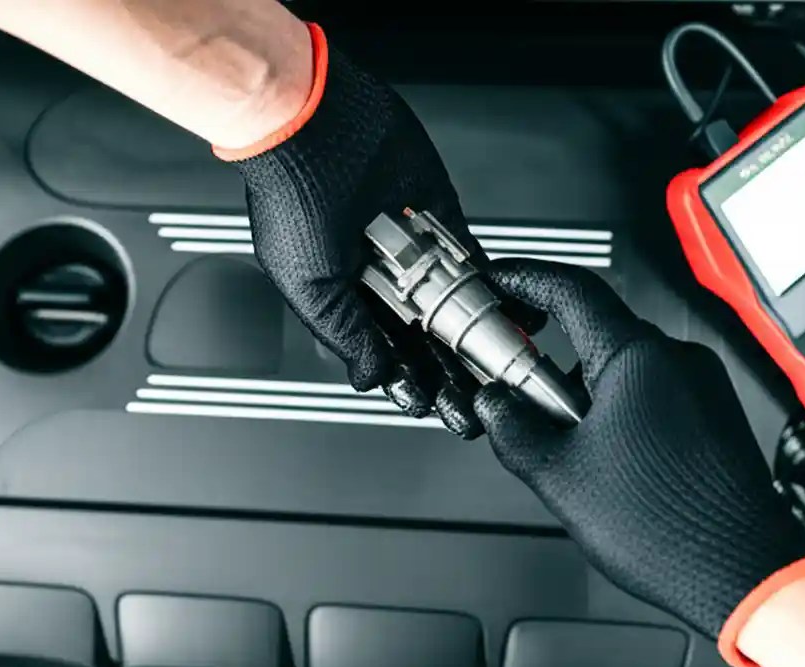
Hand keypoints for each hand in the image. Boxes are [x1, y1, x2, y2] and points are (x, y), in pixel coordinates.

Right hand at [227, 26, 523, 437]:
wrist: (313, 124)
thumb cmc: (291, 195)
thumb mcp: (309, 286)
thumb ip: (346, 335)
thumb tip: (371, 377)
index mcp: (340, 298)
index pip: (382, 355)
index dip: (409, 383)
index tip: (433, 405)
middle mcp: (380, 278)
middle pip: (424, 340)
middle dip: (449, 374)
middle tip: (476, 403)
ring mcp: (414, 251)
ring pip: (453, 307)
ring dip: (476, 338)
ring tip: (500, 368)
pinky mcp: (441, 220)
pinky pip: (474, 261)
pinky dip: (495, 289)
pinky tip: (514, 315)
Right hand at [474, 259, 804, 651]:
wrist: (742, 572)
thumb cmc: (669, 528)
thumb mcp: (559, 477)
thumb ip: (511, 428)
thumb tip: (494, 404)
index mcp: (638, 357)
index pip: (569, 287)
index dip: (522, 278)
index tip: (496, 281)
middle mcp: (676, 359)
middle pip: (592, 330)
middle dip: (544, 356)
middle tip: (513, 388)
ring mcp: (701, 386)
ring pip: (621, 366)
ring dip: (580, 391)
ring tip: (566, 445)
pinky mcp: (713, 415)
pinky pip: (651, 392)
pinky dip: (615, 410)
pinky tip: (605, 458)